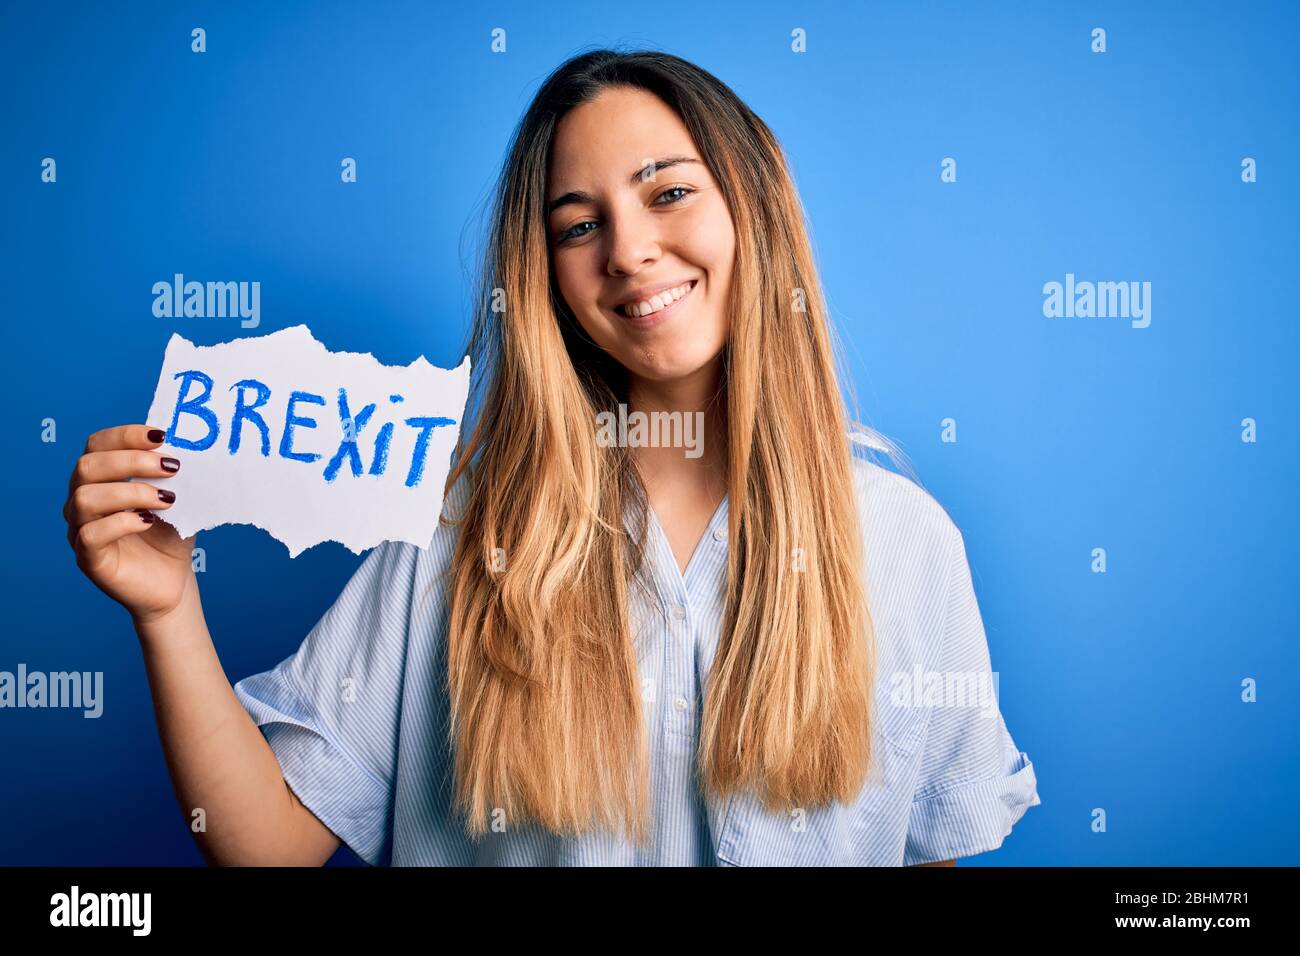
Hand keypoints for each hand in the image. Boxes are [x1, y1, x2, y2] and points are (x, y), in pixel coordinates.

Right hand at [65, 424, 197, 624]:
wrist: (173, 581)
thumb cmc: (171, 534)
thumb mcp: (177, 497)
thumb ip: (174, 473)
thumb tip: (189, 444)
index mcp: (100, 478)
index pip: (96, 444)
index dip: (125, 434)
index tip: (162, 436)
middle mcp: (82, 500)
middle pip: (87, 466)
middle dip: (132, 461)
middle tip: (172, 467)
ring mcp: (80, 529)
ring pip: (85, 498)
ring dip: (130, 491)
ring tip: (166, 499)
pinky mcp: (88, 558)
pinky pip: (90, 534)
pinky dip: (122, 522)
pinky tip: (149, 521)